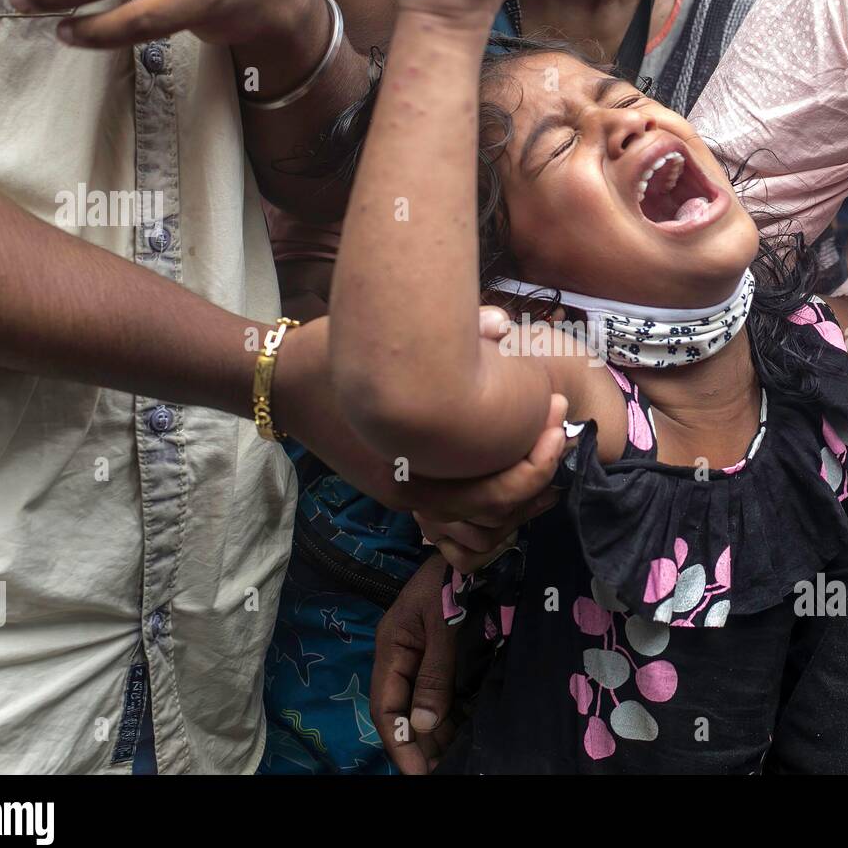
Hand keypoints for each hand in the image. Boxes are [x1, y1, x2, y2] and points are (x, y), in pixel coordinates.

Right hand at [273, 315, 568, 519]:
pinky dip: (493, 501)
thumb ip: (453, 331)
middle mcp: (413, 494)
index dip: (539, 458)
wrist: (284, 384)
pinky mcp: (400, 489)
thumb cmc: (336, 360)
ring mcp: (406, 496)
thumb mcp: (386, 340)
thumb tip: (500, 325)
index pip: (498, 489)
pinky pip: (459, 514)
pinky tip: (515, 470)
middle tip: (563, 433)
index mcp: (416, 470)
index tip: (556, 412)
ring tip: (551, 458)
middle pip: (496, 513)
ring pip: (480, 523)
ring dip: (520, 496)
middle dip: (539, 477)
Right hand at [370, 552, 457, 773]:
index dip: (399, 742)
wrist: (483, 547)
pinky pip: (444, 693)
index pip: (385, 707)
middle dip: (418, 745)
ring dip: (436, 735)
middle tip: (440, 772)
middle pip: (404, 711)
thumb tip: (422, 724)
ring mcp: (426, 655)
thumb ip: (434, 674)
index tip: (417, 772)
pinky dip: (452, 716)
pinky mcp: (448, 654)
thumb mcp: (444, 624)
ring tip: (452, 760)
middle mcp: (404, 655)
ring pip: (424, 706)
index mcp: (392, 646)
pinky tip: (464, 733)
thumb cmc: (456, 578)